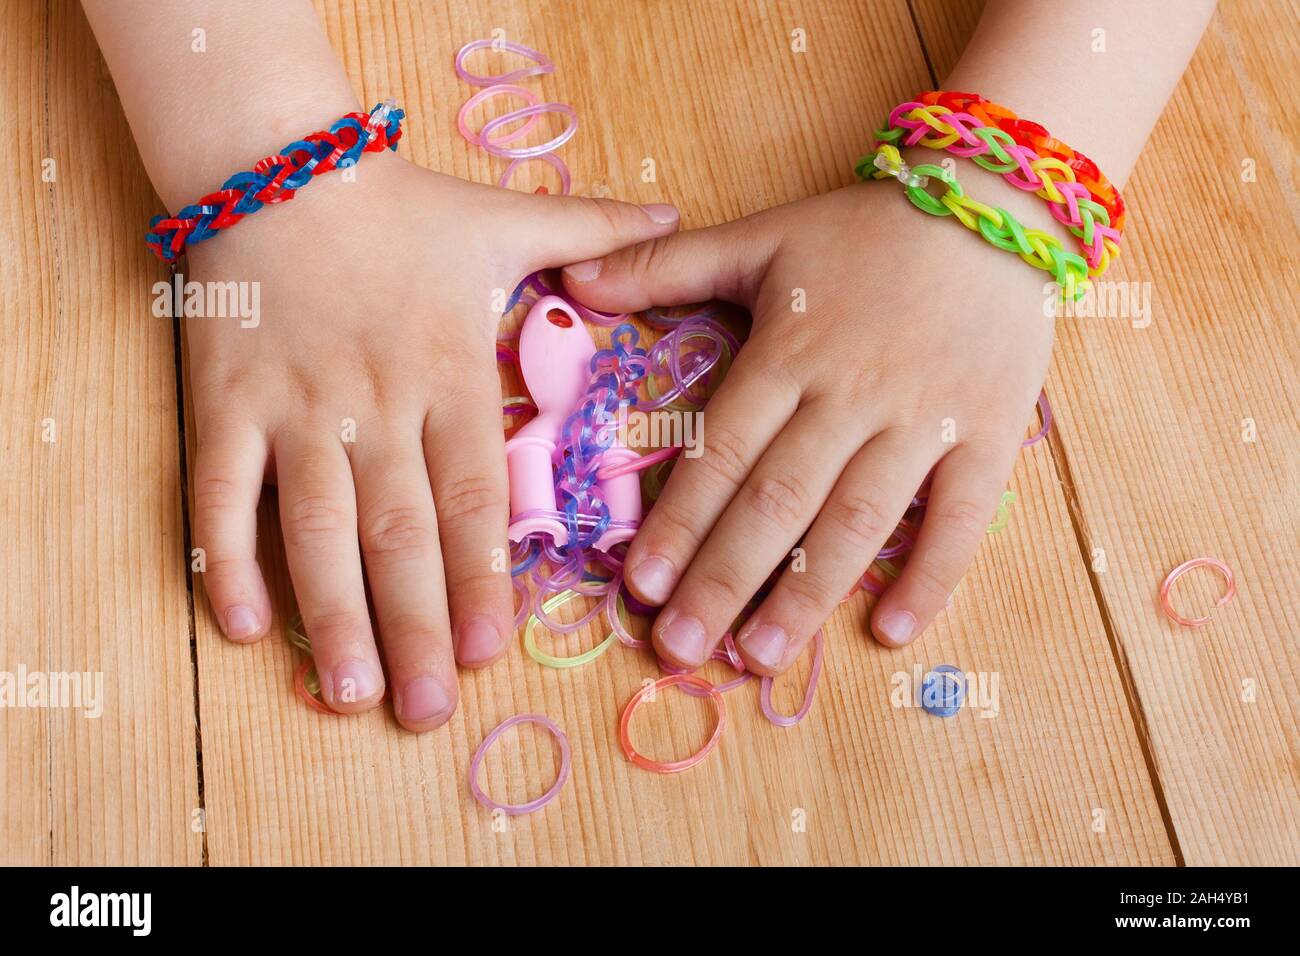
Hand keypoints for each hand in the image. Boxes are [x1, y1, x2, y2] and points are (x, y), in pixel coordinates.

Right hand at [187, 152, 678, 728]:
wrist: (276, 164)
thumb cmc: (402, 208)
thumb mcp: (506, 218)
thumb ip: (594, 231)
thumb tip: (677, 220)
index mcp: (448, 372)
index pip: (472, 492)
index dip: (482, 574)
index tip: (492, 651)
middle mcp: (376, 401)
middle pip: (398, 530)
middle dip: (415, 623)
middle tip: (426, 711)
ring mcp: (295, 407)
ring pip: (313, 524)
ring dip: (332, 613)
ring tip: (351, 692)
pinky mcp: (223, 403)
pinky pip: (218, 491)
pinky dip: (226, 558)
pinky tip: (245, 628)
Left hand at [561, 180, 1052, 674]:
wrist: (993, 201)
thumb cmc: (864, 230)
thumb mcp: (760, 237)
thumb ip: (665, 265)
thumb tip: (573, 274)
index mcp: (788, 352)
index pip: (723, 451)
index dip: (680, 521)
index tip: (642, 587)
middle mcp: (850, 394)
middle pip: (779, 499)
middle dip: (725, 578)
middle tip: (681, 649)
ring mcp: (923, 417)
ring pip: (860, 518)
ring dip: (808, 593)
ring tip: (760, 655)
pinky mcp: (988, 432)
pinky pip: (962, 514)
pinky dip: (932, 574)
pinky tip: (889, 631)